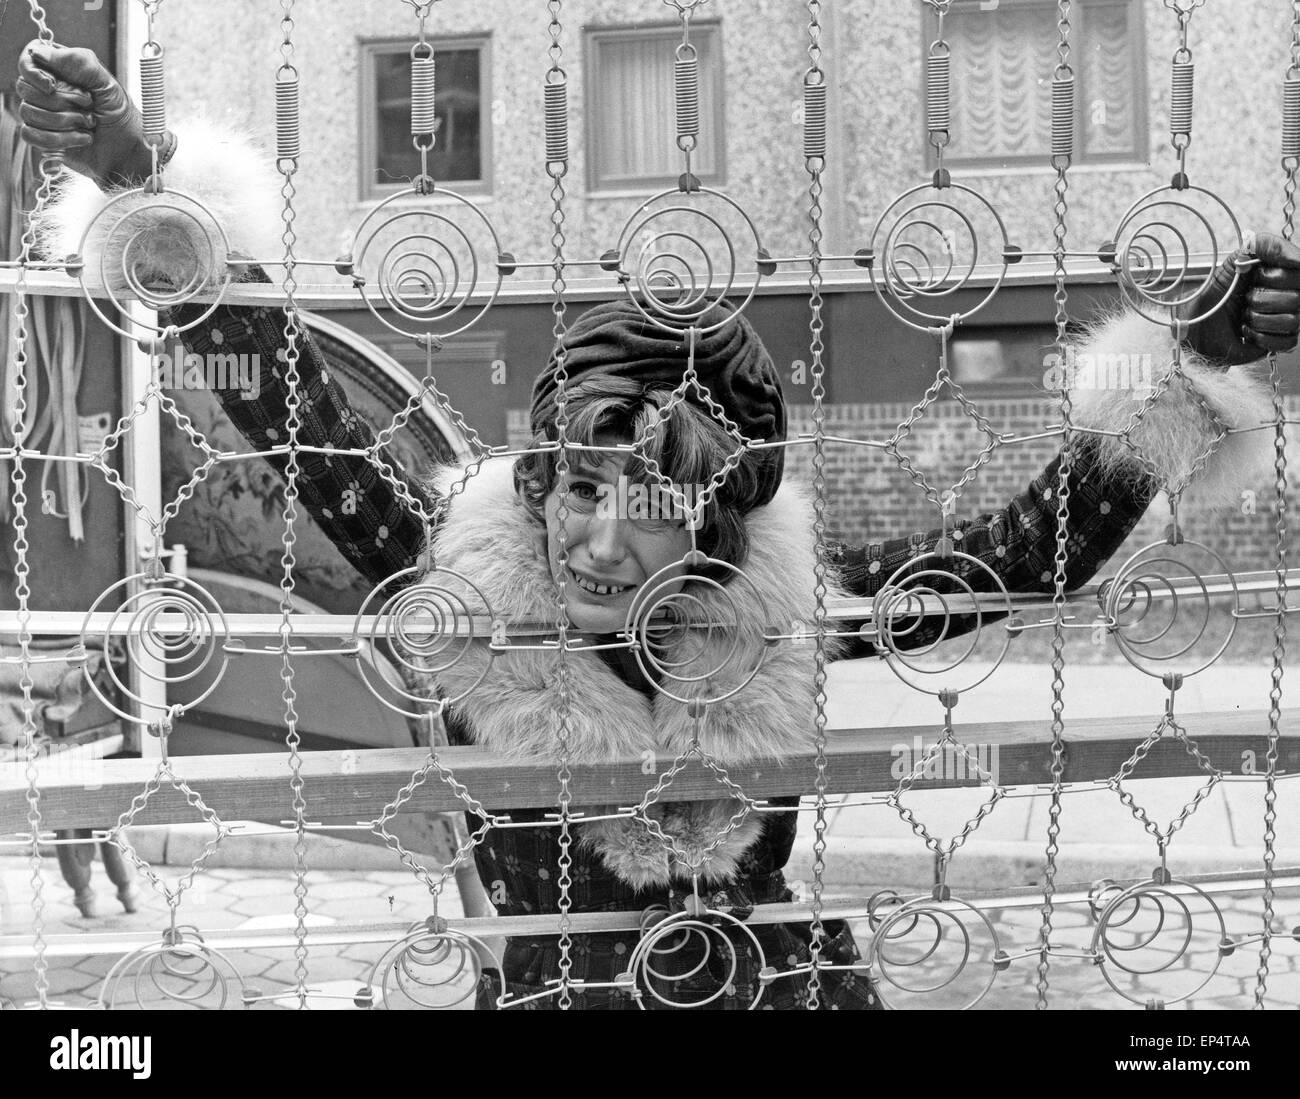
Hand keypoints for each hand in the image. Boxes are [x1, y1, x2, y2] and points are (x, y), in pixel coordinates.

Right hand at [14, 40, 165, 186]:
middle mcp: (44, 90)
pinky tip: (80, 138)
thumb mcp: (106, 82)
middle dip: (61, 101)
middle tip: (88, 106)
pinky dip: (58, 139)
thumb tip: (39, 52)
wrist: (128, 149)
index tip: (52, 85)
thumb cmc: (119, 114)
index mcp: (56, 70)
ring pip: (28, 113)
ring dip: (64, 121)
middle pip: (25, 89)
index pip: (26, 62)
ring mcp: (41, 114)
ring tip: (88, 124)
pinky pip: (30, 135)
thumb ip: (77, 62)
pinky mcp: (43, 138)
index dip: (34, 73)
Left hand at [1184, 232, 1299, 366]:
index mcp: (1285, 274)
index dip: (1275, 276)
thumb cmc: (1217, 294)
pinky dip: (1261, 337)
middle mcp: (1291, 295)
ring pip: (1292, 320)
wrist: (1199, 325)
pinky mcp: (1281, 341)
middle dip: (1261, 299)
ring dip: (1258, 319)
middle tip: (1246, 299)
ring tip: (1244, 316)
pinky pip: (1287, 341)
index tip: (1257, 276)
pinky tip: (1248, 331)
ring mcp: (1288, 318)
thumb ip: (1263, 245)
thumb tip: (1295, 255)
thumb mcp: (1234, 262)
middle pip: (1296, 298)